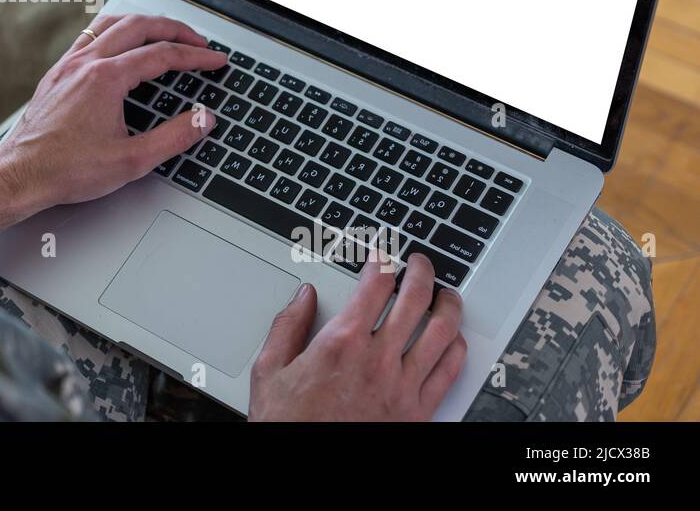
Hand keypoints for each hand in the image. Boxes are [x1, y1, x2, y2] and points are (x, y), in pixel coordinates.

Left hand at [0, 13, 226, 215]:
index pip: (163, 55)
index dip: (196, 56)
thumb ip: (174, 137)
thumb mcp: (132, 160)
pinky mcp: (57, 73)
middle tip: (197, 41)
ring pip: (111, 23)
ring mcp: (68, 65)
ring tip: (164, 33)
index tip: (214, 60)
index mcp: (106, 78)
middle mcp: (86, 63)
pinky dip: (114, 31)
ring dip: (143, 23)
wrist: (21, 174)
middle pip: (139, 26)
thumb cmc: (66, 169)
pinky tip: (120, 44)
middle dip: (175, 29)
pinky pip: (90, 36)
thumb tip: (203, 120)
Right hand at [248, 251, 467, 420]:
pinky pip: (449, 371)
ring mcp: (402, 386)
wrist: (304, 470)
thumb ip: (288, 326)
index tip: (381, 256)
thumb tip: (304, 297)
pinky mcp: (417, 412)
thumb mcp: (269, 370)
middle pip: (414, 300)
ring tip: (445, 294)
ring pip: (441, 332)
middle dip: (420, 272)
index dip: (382, 261)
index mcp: (341, 343)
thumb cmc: (287, 424)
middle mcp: (377, 360)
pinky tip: (453, 338)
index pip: (375, 285)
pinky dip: (456, 347)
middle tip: (418, 263)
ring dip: (447, 305)